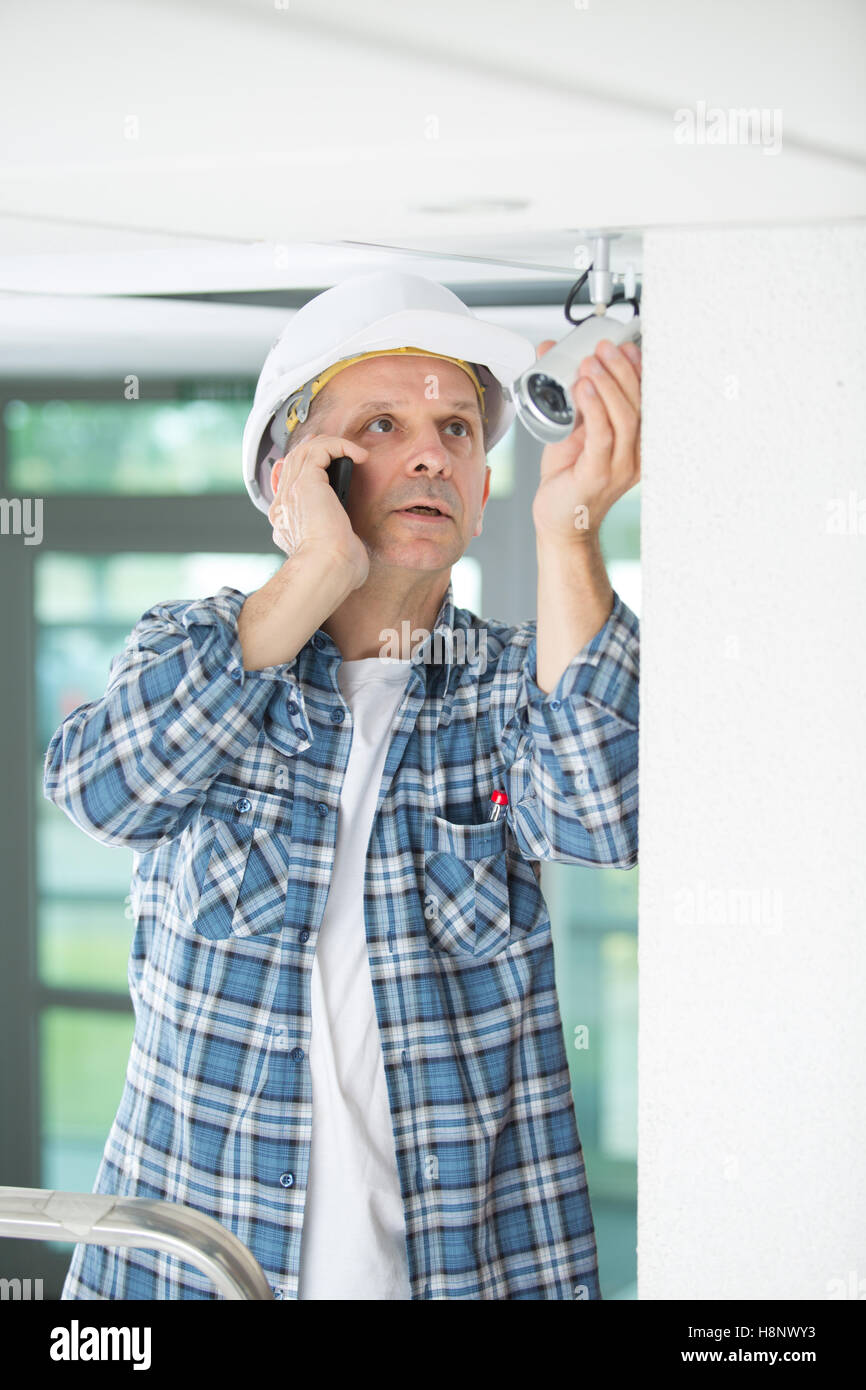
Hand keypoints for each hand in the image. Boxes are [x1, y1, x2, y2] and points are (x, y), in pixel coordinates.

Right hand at [269, 434, 370, 589]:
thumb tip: (348, 539)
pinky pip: (319, 449)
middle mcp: (284, 504)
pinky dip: (340, 446)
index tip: (325, 463)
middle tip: (337, 447)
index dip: (303, 469)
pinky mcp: (305, 483)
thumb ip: (336, 538)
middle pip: (292, 462)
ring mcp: (291, 492)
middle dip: (315, 448)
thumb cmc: (336, 571)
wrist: (327, 570)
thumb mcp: (334, 552)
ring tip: (353, 452)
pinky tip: (358, 456)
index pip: (286, 484)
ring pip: (303, 451)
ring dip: (330, 445)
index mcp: (285, 521)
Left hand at [531, 338, 641, 544]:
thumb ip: (569, 397)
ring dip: (608, 385)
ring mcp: (619, 467)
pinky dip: (594, 409)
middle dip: (622, 370)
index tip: (626, 346)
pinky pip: (601, 437)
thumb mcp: (573, 431)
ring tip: (591, 362)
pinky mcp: (597, 475)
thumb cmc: (568, 479)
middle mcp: (634, 454)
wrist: (560, 523)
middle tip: (603, 348)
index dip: (638, 370)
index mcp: (635, 442)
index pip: (646, 400)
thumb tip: (551, 355)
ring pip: (624, 418)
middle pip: (639, 404)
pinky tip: (583, 389)